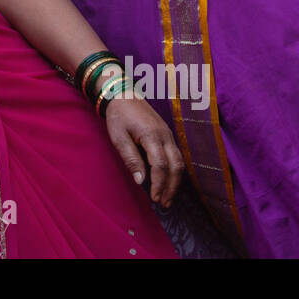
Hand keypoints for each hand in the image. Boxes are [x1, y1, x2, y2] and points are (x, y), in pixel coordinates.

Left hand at [103, 88, 184, 206]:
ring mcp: (169, 135)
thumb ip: (130, 158)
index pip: (160, 165)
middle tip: (164, 203)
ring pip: (179, 162)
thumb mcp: (119, 137)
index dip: (158, 184)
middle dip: (171, 187)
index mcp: (152, 136)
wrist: (123, 94)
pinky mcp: (168, 135)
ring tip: (167, 197)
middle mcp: (165, 136)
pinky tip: (168, 181)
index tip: (154, 198)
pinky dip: (174, 171)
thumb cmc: (119, 116)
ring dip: (175, 181)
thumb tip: (140, 180)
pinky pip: (176, 156)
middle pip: (176, 166)